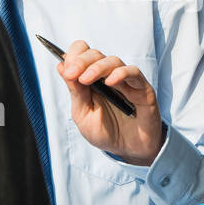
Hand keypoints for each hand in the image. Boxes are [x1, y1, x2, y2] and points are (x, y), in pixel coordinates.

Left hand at [58, 40, 165, 164]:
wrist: (128, 150)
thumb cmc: (105, 132)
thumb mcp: (83, 115)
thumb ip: (75, 92)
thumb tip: (61, 66)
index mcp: (90, 79)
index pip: (82, 54)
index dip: (73, 57)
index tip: (67, 70)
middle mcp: (107, 75)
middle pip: (95, 54)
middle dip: (81, 61)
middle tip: (73, 74)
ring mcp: (125, 80)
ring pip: (113, 61)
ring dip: (97, 67)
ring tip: (86, 79)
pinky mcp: (142, 88)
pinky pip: (133, 73)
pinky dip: (121, 74)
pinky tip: (110, 82)